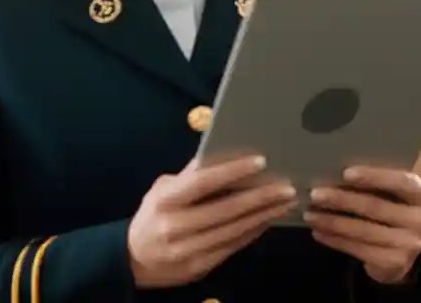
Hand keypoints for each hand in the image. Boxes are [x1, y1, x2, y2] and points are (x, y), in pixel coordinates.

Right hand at [127, 155, 295, 288]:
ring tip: (285, 202)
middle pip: (225, 210)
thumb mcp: (162, 190)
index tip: (261, 160)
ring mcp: (187, 250)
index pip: (203, 182)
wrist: (133, 259)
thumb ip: (189, 176)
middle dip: (260, 198)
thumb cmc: (153, 215)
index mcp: (166, 200)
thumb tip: (221, 154)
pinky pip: (232, 247)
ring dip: (263, 215)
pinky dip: (253, 232)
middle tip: (286, 187)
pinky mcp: (199, 267)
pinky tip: (267, 220)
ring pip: (234, 231)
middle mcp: (175, 226)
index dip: (232, 171)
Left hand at [303, 166, 420, 284]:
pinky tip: (318, 231)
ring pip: (363, 230)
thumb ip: (375, 181)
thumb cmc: (391, 208)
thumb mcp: (391, 193)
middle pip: (376, 206)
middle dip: (341, 199)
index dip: (373, 176)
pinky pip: (359, 250)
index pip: (401, 181)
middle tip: (314, 194)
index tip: (345, 173)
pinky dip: (335, 240)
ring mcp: (411, 245)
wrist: (403, 249)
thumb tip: (333, 167)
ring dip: (332, 222)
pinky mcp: (395, 263)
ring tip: (309, 214)